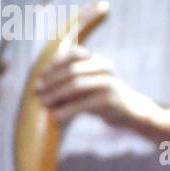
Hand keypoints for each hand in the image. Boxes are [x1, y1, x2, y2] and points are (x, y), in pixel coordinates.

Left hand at [34, 45, 151, 128]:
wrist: (131, 111)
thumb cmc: (103, 97)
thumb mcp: (89, 83)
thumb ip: (70, 80)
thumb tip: (40, 83)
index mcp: (98, 60)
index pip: (73, 54)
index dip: (55, 63)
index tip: (41, 76)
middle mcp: (104, 68)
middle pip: (72, 70)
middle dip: (52, 81)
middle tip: (38, 91)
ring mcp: (109, 84)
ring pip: (76, 86)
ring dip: (56, 94)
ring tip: (44, 103)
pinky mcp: (110, 101)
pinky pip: (83, 104)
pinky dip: (67, 110)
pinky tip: (56, 116)